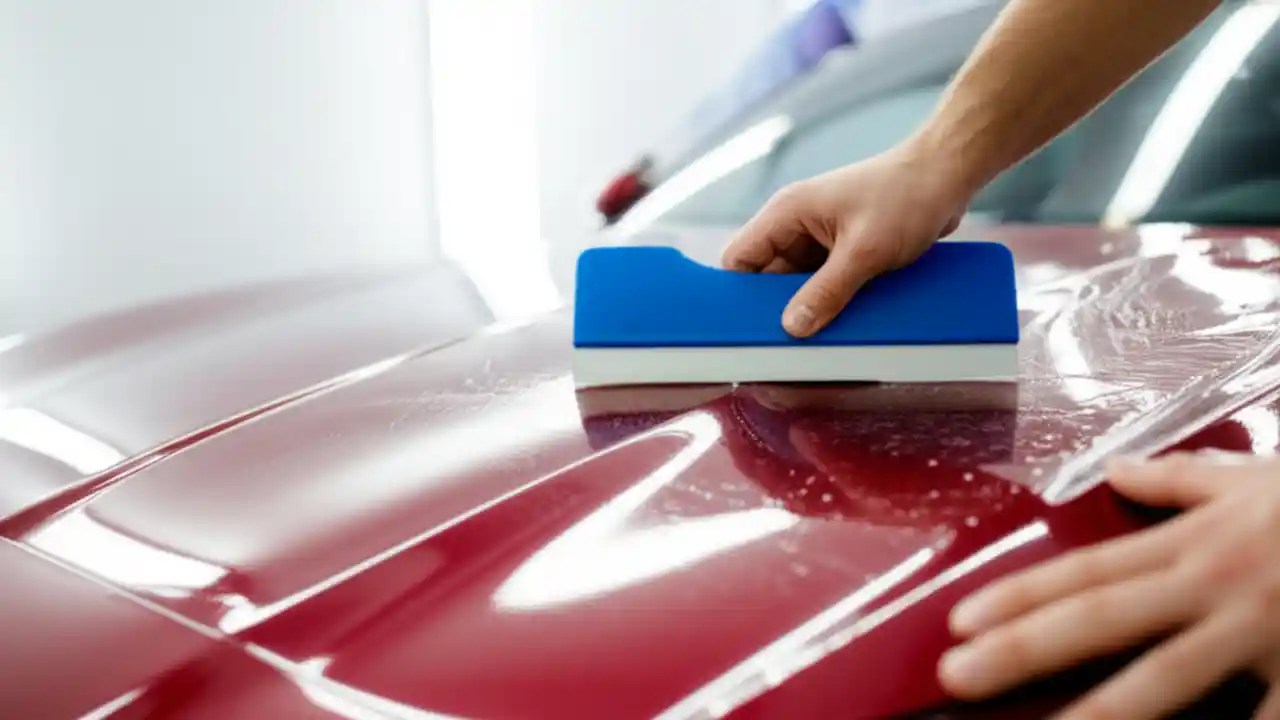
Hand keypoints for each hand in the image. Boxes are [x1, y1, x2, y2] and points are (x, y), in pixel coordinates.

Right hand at [720, 140, 970, 336]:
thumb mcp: (863, 252)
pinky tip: (840, 320)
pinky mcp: (842, 248)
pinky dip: (828, 300)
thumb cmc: (906, 196)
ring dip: (807, 306)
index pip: (739, 258)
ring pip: (796, 283)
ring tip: (818, 334)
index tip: (748, 326)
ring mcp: (819, 237)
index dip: (738, 293)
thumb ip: (826, 292)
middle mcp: (796, 224)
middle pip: (766, 276)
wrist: (948, 173)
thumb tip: (792, 328)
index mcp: (787, 212)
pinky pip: (823, 281)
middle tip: (788, 342)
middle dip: (776, 307)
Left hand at [939, 451, 1279, 718]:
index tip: (958, 620)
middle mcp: (1214, 585)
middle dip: (1025, 650)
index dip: (1019, 596)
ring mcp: (1263, 632)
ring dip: (1105, 713)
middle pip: (1103, 622)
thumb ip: (1178, 479)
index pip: (1087, 571)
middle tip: (957, 676)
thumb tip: (1116, 467)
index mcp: (1193, 542)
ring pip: (1169, 680)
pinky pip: (1266, 714)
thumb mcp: (1251, 478)